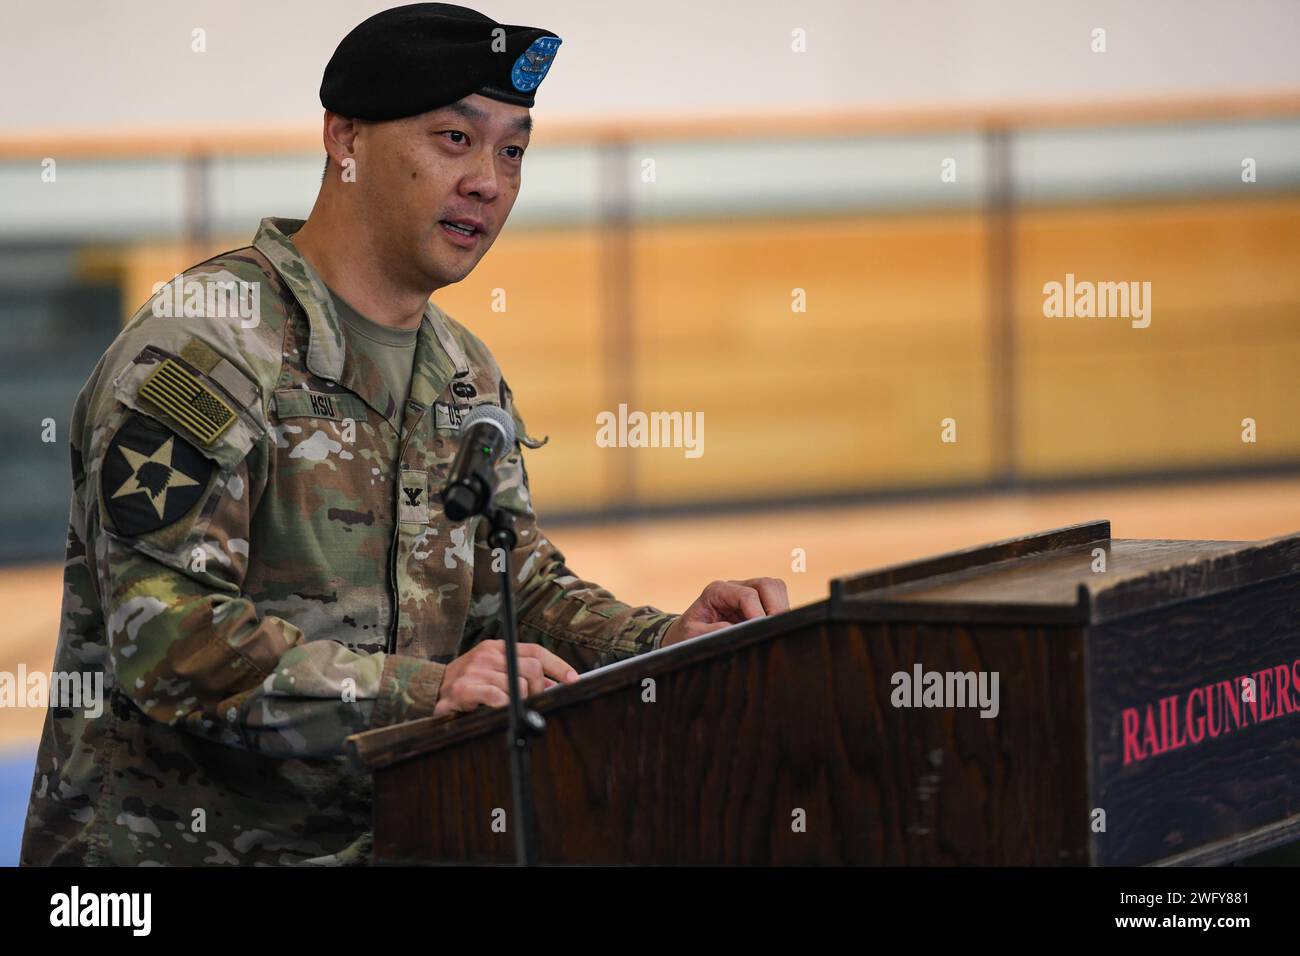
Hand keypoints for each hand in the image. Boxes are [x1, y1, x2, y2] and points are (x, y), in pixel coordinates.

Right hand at [433, 640, 578, 716]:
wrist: (429, 691)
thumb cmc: (468, 684)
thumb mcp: (494, 672)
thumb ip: (521, 675)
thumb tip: (553, 685)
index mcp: (498, 648)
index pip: (536, 651)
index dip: (558, 665)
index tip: (573, 679)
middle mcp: (488, 654)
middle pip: (532, 669)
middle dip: (539, 689)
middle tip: (533, 702)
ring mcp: (476, 670)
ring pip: (518, 686)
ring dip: (520, 702)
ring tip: (511, 708)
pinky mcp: (464, 688)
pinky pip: (498, 698)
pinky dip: (504, 707)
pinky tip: (499, 710)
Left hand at [660, 577, 789, 648]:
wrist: (685, 635)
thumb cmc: (687, 634)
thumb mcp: (692, 635)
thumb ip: (710, 632)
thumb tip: (733, 629)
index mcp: (716, 591)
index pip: (747, 595)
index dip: (758, 613)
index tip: (760, 631)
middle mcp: (734, 587)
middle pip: (767, 584)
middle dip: (776, 606)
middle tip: (775, 629)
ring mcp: (748, 592)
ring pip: (776, 589)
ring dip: (781, 608)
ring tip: (775, 630)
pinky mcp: (757, 602)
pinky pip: (777, 600)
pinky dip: (780, 613)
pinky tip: (773, 629)